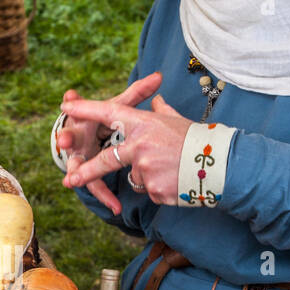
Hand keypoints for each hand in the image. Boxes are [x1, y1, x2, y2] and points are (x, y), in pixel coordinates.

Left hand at [61, 74, 189, 208]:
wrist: (222, 164)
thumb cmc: (200, 139)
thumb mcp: (177, 120)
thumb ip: (161, 111)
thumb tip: (156, 99)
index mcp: (144, 124)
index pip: (110, 113)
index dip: (87, 110)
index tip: (66, 107)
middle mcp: (140, 146)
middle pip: (107, 160)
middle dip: (86, 172)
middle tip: (68, 180)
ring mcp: (145, 169)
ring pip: (135, 177)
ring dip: (147, 176)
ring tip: (172, 169)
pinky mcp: (153, 190)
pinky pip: (149, 191)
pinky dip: (159, 188)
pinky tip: (177, 181)